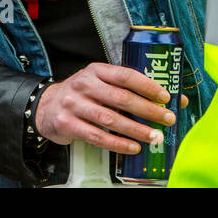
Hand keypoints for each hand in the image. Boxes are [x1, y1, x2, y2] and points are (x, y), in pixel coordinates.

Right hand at [34, 61, 189, 153]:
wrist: (46, 107)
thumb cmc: (83, 95)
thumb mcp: (101, 83)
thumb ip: (128, 89)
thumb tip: (171, 98)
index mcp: (97, 70)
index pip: (126, 75)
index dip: (148, 86)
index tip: (166, 97)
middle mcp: (84, 85)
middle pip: (121, 98)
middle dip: (148, 110)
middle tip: (167, 119)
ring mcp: (74, 105)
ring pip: (110, 119)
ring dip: (136, 130)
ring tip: (154, 136)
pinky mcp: (68, 124)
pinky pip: (97, 137)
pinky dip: (118, 144)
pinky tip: (133, 147)